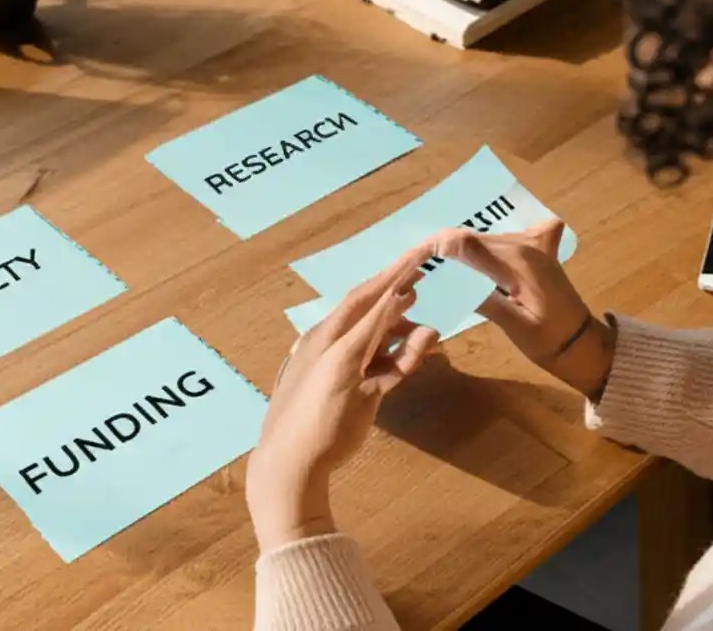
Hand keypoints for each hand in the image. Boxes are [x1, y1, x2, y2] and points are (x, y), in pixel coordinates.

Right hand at [246, 246, 440, 550]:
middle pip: (363, 299)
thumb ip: (373, 364)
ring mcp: (337, 362)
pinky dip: (401, 342)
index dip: (382, 279)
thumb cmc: (309, 422)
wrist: (288, 459)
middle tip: (422, 252)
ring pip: (370, 319)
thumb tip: (399, 344)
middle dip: (393, 273)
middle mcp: (326, 343)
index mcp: (320, 339)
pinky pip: (381, 359)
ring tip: (422, 276)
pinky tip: (423, 330)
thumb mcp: (343, 386)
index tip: (407, 261)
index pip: (355, 301)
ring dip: (397, 295)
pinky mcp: (352, 386)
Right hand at [432, 219, 615, 398]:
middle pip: (468, 237)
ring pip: (479, 237)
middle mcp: (524, 243)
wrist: (580, 343)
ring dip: (457, 250)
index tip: (412, 262)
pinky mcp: (533, 246)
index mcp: (518, 261)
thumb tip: (441, 279)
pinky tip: (469, 259)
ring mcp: (531, 241)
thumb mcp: (513, 325)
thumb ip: (479, 296)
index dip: (433, 248)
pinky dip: (479, 246)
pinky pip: (498, 237)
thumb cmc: (548, 340)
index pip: (464, 243)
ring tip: (434, 267)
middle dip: (440, 250)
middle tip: (417, 270)